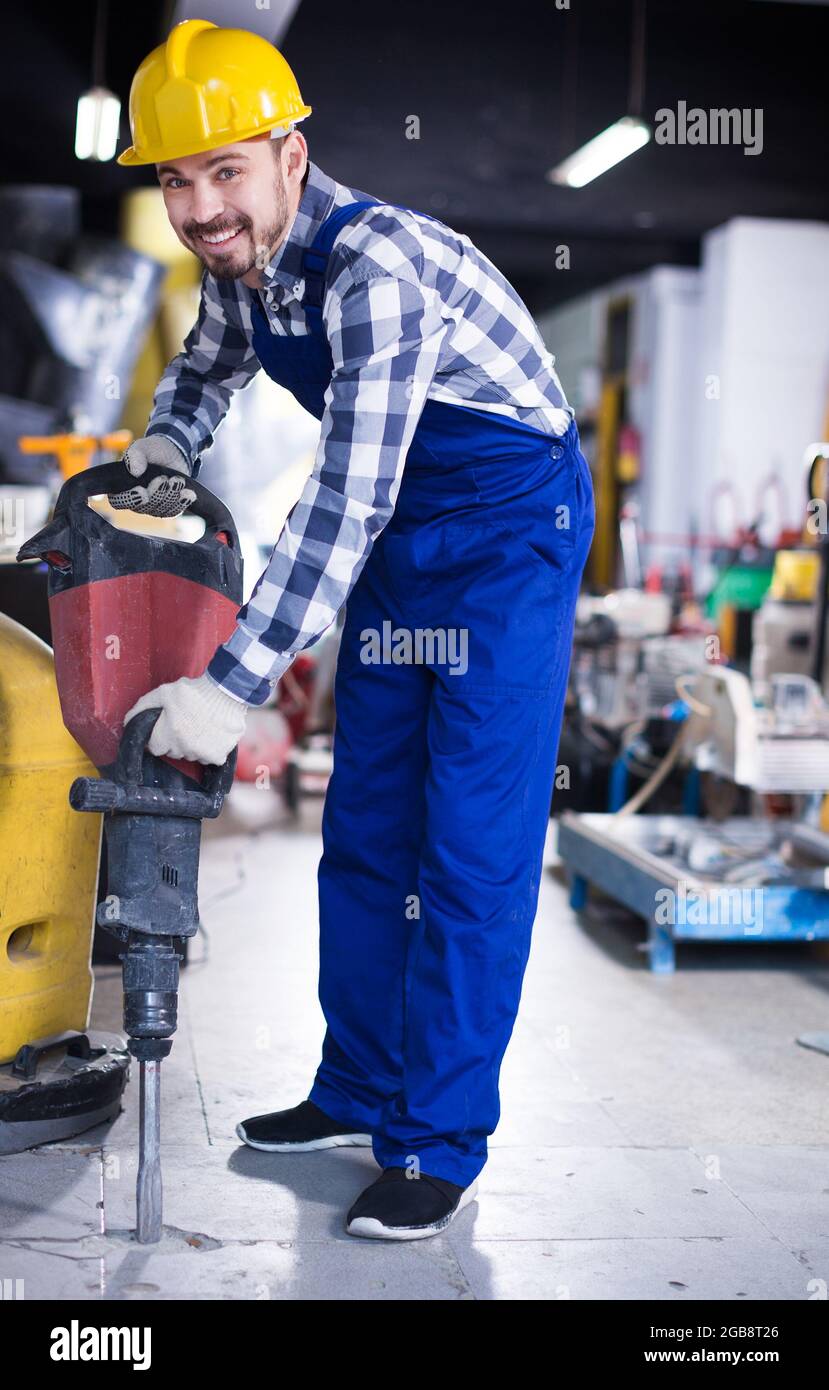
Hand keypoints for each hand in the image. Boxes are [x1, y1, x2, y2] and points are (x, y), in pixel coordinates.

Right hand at [108, 435, 196, 516]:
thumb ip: (135, 456)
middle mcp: (136, 500)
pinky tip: (189, 493)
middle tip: (164, 478)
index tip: (142, 490)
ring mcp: (153, 506)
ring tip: (178, 480)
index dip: (129, 499)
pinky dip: (182, 502)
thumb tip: (134, 471)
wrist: (173, 451)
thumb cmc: (152, 450)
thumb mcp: (142, 448)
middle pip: (143, 507)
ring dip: (170, 496)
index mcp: (122, 487)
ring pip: (160, 510)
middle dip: (155, 494)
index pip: (119, 501)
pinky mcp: (169, 507)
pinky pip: (175, 511)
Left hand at [124, 672, 247, 763]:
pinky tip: (211, 733)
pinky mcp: (218, 755)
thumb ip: (143, 707)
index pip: (154, 747)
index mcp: (169, 733)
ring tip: (199, 726)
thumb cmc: (194, 692)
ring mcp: (203, 753)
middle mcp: (185, 747)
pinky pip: (208, 759)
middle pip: (173, 752)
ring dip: (192, 746)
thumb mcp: (163, 692)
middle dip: (174, 740)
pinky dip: (209, 749)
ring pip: (190, 755)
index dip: (158, 736)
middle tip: (184, 723)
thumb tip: (127, 722)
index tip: (165, 728)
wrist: (227, 692)